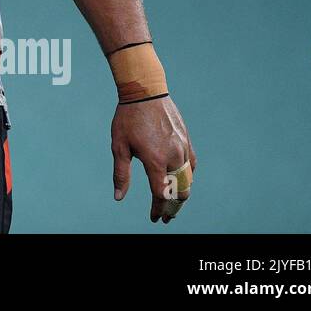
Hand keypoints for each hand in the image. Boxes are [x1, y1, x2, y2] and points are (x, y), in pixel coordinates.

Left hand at [112, 97, 195, 223]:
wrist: (145, 91)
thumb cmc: (128, 118)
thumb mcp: (119, 146)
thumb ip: (121, 174)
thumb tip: (118, 197)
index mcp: (155, 160)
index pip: (161, 195)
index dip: (158, 210)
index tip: (154, 218)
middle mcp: (173, 156)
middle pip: (180, 192)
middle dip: (173, 208)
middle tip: (166, 216)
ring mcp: (183, 148)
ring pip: (189, 181)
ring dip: (182, 195)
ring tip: (173, 204)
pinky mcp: (187, 141)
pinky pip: (192, 165)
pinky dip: (188, 178)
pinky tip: (181, 182)